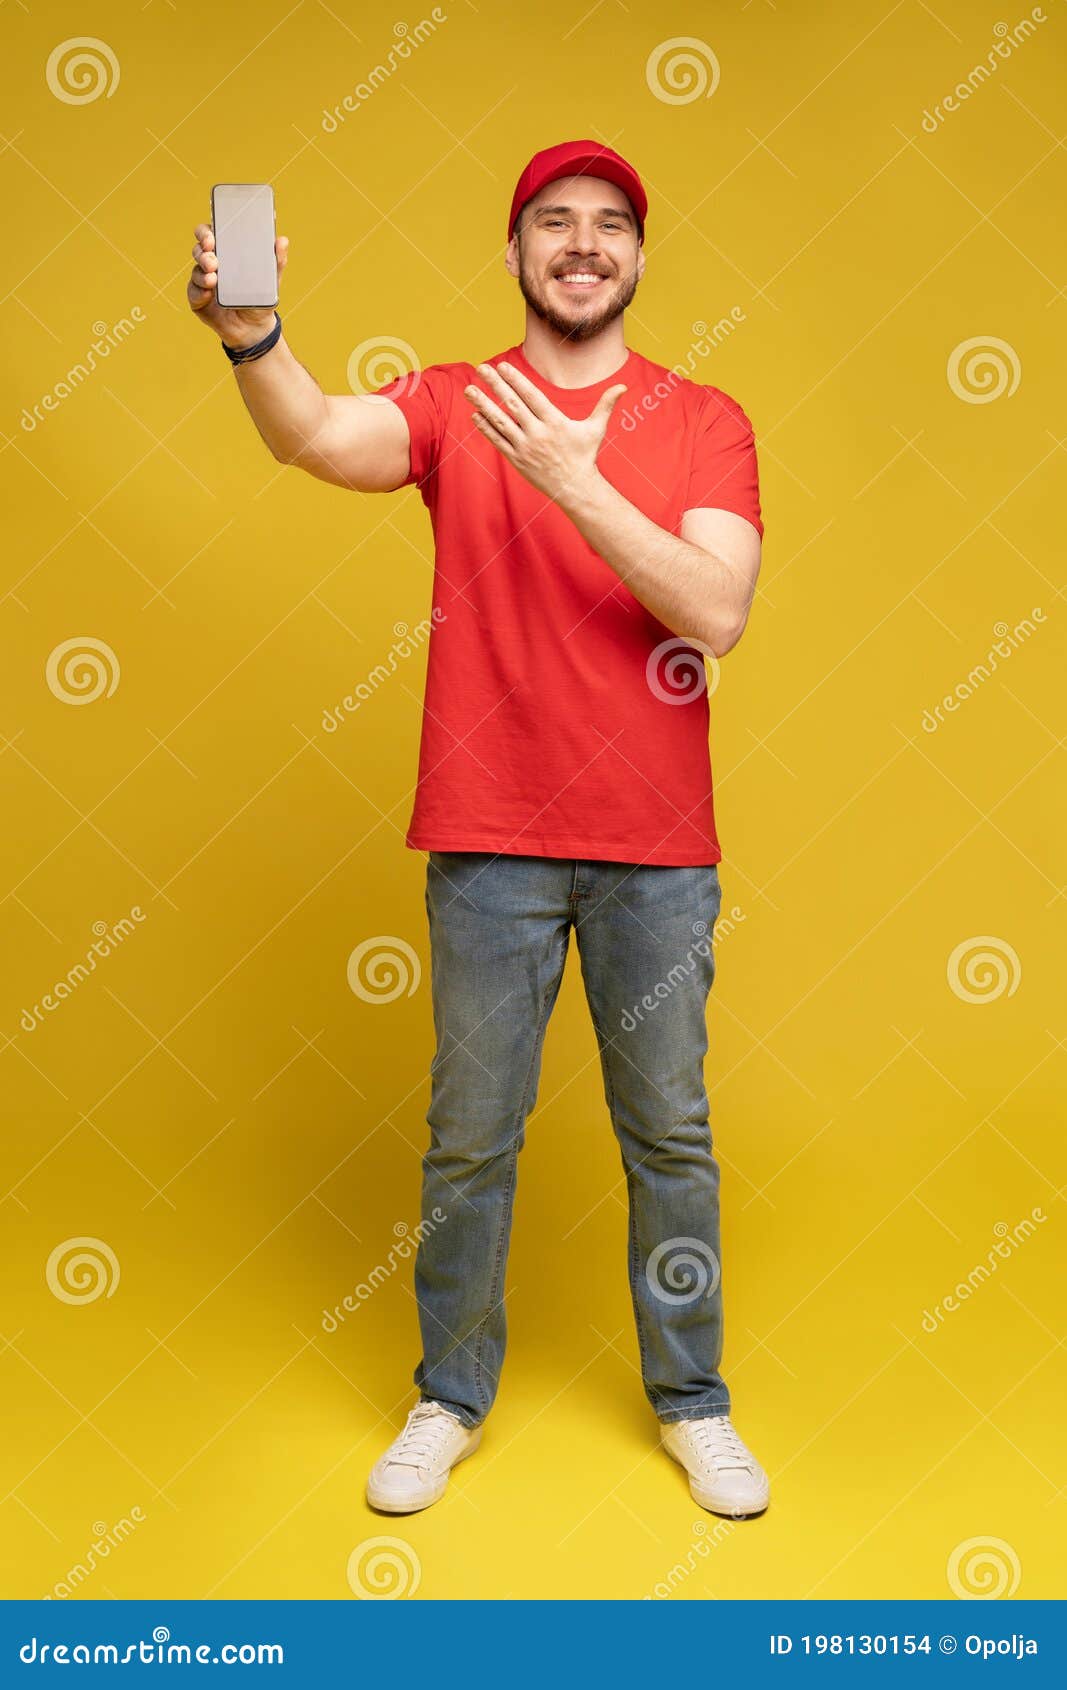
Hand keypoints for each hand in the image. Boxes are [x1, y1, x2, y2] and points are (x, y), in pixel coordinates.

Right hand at [187, 222, 287, 349]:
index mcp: (225, 253)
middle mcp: (211, 264)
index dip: (206, 233)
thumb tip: (283, 240)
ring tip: (213, 279)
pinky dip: (200, 292)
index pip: (210, 235)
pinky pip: (193, 293)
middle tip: (213, 260)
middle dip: (203, 252)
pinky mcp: (198, 300)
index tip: (212, 238)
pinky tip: (208, 293)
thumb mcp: (271, 280)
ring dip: (202, 273)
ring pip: (196, 270)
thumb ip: (276, 260)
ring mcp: (203, 281)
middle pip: (199, 250)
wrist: (255, 328)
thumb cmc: (259, 298)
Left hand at [464, 360, 625, 505]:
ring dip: (483, 405)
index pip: (532, 396)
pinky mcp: (517, 460)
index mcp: (555, 422)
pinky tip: (475, 415)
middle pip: (513, 405)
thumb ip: (605, 405)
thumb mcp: (596, 429)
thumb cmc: (584, 456)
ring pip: (501, 422)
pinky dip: (486, 428)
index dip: (516, 380)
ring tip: (469, 390)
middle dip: (496, 385)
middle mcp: (538, 434)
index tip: (503, 366)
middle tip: (481, 368)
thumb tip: (623, 387)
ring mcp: (526, 448)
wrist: (575, 489)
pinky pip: (498, 441)